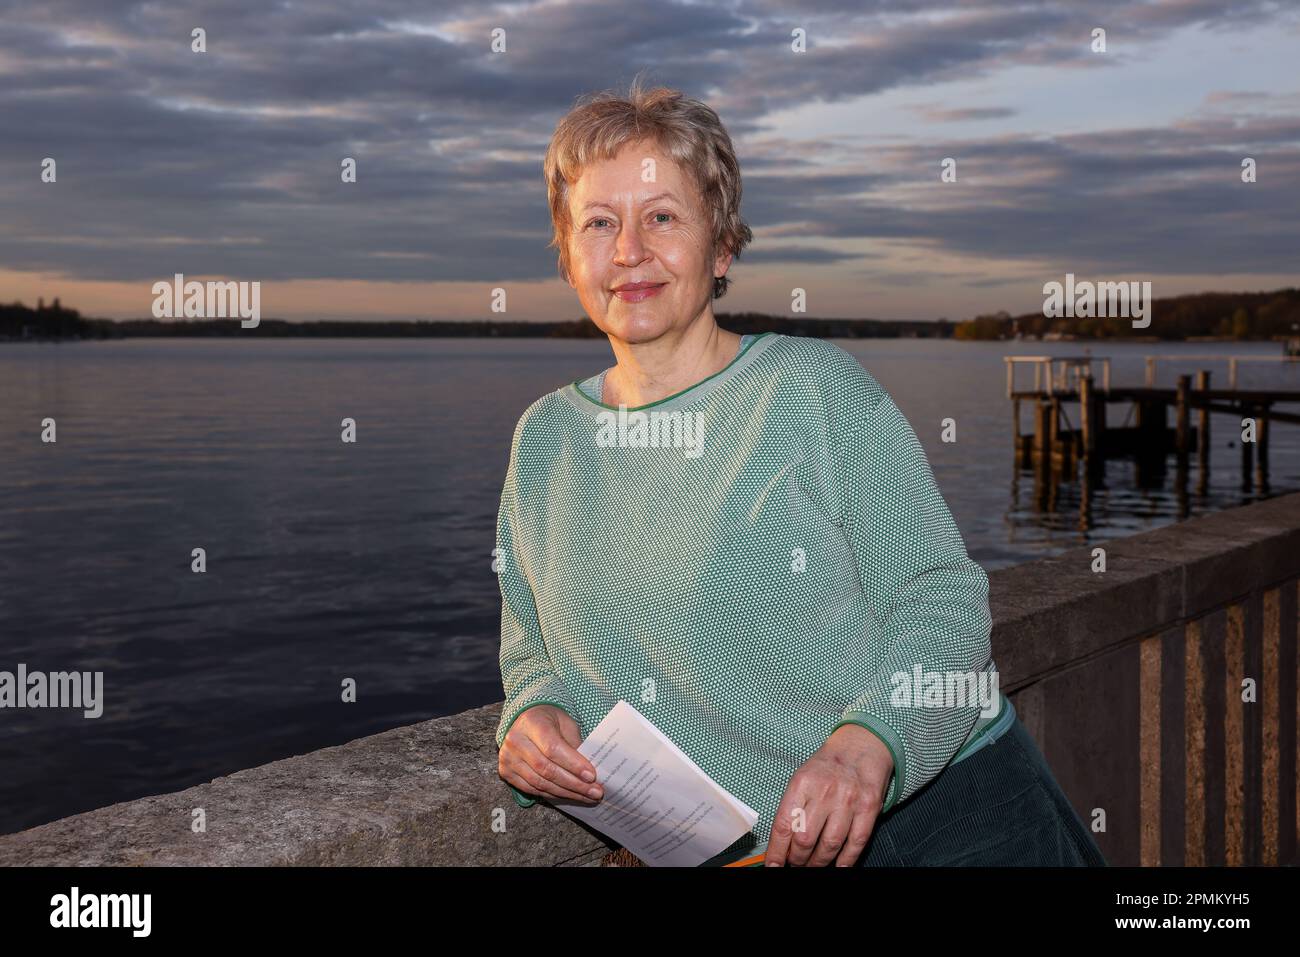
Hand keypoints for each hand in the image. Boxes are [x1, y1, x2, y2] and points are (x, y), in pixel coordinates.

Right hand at [498, 704, 603, 804]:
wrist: (526, 720)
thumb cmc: (550, 721)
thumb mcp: (566, 723)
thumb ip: (575, 745)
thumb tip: (589, 773)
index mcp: (531, 722)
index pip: (553, 748)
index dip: (573, 764)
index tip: (592, 776)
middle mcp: (515, 740)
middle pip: (546, 769)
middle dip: (574, 784)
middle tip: (595, 792)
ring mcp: (507, 757)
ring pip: (540, 783)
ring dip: (566, 793)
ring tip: (587, 796)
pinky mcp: (506, 772)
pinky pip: (532, 789)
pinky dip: (553, 794)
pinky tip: (569, 795)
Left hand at [765, 723, 893, 866]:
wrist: (861, 745)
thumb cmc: (827, 765)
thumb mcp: (802, 778)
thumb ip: (792, 808)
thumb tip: (783, 843)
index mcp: (802, 783)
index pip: (783, 825)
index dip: (776, 852)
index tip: (773, 866)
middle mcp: (824, 792)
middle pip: (805, 840)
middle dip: (797, 860)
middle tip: (795, 863)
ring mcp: (848, 801)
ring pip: (829, 845)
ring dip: (818, 862)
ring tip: (813, 865)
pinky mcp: (868, 808)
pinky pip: (856, 843)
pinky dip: (846, 860)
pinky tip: (838, 865)